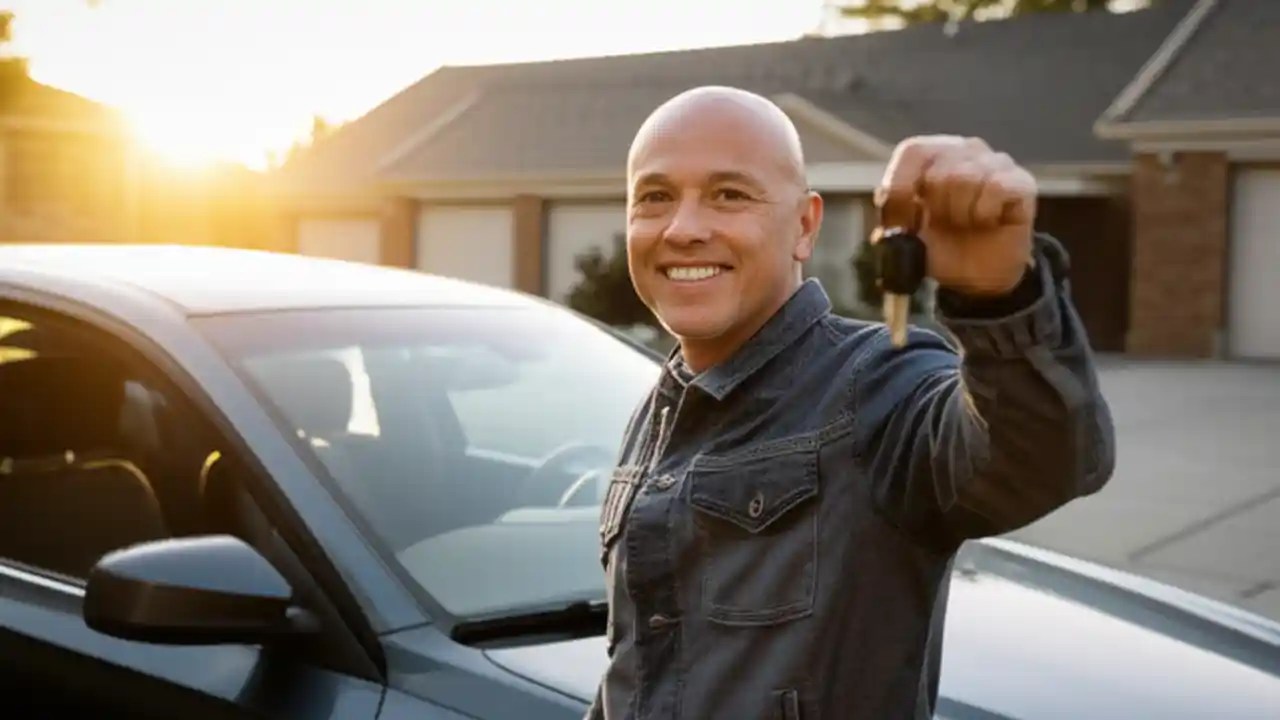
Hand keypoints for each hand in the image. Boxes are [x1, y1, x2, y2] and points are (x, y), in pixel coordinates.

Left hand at [874, 135, 1035, 296]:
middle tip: (945, 223)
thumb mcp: (905, 236)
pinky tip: (988, 222)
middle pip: (939, 169)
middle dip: (936, 209)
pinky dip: (985, 215)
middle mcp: (964, 150)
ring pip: (966, 178)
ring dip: (961, 214)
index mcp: (931, 156)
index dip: (903, 186)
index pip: (913, 151)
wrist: (978, 277)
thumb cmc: (941, 247)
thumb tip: (884, 205)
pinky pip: (996, 188)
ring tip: (967, 223)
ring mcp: (995, 162)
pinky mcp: (1021, 182)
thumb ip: (890, 218)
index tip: (905, 218)